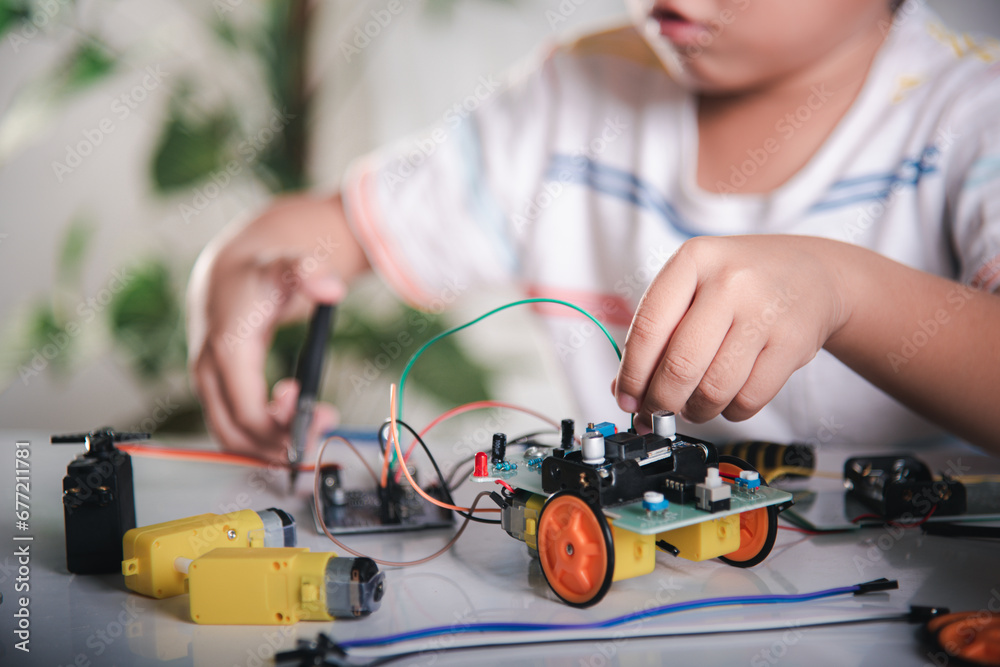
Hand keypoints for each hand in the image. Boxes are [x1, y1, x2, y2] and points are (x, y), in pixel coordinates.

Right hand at [186, 194, 368, 460]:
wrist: (231, 270)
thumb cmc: (261, 272)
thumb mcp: (289, 265)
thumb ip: (310, 271)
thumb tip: (331, 288)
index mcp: (228, 350)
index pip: (248, 414)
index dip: (284, 429)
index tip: (321, 417)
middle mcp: (209, 371)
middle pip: (237, 433)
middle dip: (281, 442)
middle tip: (321, 424)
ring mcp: (207, 383)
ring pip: (231, 436)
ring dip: (272, 442)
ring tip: (309, 418)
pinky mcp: (213, 389)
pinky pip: (232, 427)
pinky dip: (260, 434)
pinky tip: (290, 415)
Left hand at [613, 235, 849, 428]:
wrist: (814, 273)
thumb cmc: (740, 284)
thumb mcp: (694, 286)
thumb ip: (657, 330)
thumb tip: (623, 390)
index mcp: (693, 260)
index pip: (647, 328)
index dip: (631, 374)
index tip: (625, 399)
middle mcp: (729, 282)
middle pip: (680, 365)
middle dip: (661, 401)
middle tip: (656, 413)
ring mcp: (764, 312)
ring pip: (714, 389)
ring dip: (696, 411)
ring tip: (694, 406)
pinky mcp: (793, 343)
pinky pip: (749, 399)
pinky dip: (731, 412)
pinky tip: (727, 400)